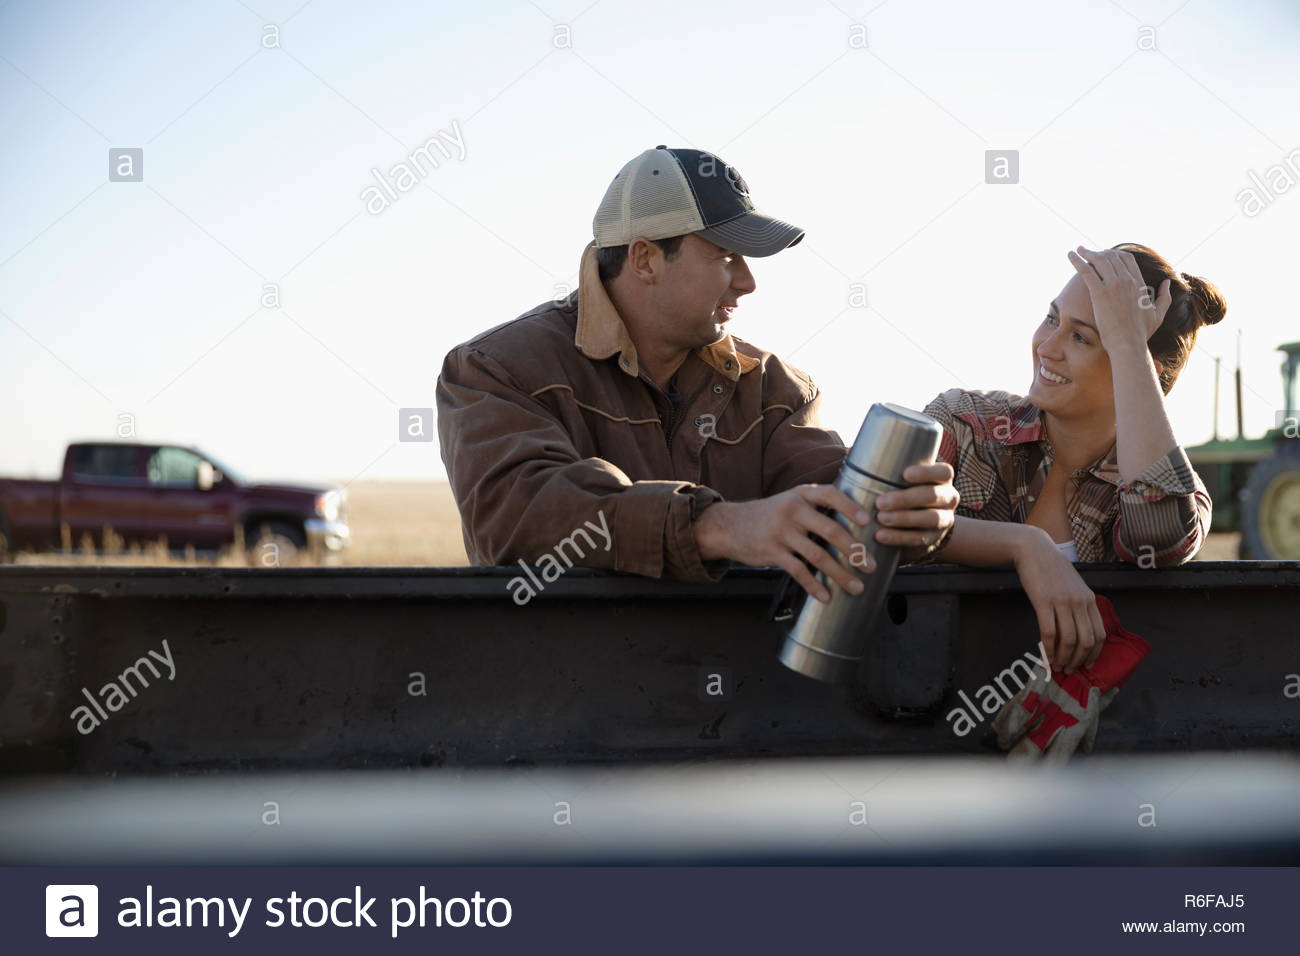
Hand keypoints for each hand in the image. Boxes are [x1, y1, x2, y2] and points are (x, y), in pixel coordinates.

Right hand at [693, 485, 873, 603]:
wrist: (730, 526)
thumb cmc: (769, 515)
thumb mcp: (790, 500)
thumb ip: (815, 505)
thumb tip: (853, 520)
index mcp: (800, 495)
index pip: (830, 495)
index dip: (850, 507)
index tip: (868, 521)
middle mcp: (791, 510)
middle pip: (830, 529)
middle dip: (855, 550)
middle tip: (871, 565)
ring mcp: (781, 532)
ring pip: (817, 555)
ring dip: (840, 574)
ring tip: (857, 586)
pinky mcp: (772, 552)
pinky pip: (798, 571)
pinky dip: (814, 585)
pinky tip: (826, 597)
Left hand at [874, 462, 958, 559]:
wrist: (917, 526)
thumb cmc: (902, 492)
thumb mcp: (898, 479)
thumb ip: (879, 465)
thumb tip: (847, 451)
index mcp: (941, 479)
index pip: (944, 472)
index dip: (927, 472)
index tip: (904, 474)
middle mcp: (948, 498)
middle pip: (933, 496)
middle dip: (906, 498)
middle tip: (880, 502)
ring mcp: (944, 520)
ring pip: (930, 518)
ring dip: (903, 518)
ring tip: (880, 519)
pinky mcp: (934, 539)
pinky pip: (919, 539)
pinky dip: (899, 538)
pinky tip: (881, 536)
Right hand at [1011, 527, 1106, 673]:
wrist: (1034, 550)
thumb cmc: (1052, 568)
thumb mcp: (1074, 585)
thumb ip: (1080, 605)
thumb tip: (1079, 631)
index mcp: (1090, 600)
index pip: (1100, 634)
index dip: (1095, 654)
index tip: (1087, 665)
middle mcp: (1080, 602)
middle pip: (1086, 640)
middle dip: (1079, 660)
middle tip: (1070, 670)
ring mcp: (1062, 602)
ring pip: (1068, 639)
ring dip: (1063, 657)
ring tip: (1057, 666)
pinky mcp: (1044, 601)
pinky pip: (1049, 632)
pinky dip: (1049, 648)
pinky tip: (1046, 655)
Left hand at [1068, 246, 1170, 354]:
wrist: (1128, 344)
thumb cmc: (1141, 333)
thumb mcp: (1158, 314)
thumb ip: (1165, 297)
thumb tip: (1167, 282)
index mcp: (1139, 283)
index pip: (1126, 259)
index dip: (1113, 254)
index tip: (1103, 254)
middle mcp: (1127, 281)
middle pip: (1111, 257)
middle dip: (1099, 252)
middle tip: (1087, 252)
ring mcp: (1114, 286)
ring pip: (1099, 260)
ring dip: (1087, 253)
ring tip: (1078, 250)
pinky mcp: (1099, 294)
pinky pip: (1086, 271)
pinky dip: (1077, 261)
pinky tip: (1070, 255)